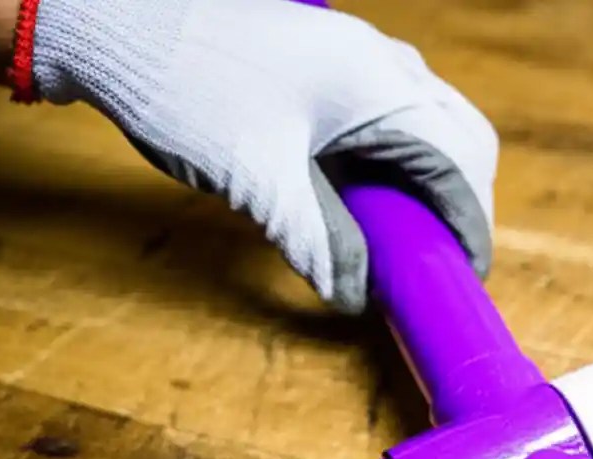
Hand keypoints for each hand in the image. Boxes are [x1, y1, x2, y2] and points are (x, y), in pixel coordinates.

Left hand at [4, 0, 497, 313]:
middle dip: (463, 200)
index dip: (471, 227)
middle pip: (463, 139)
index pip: (460, 166)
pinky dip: (401, 156)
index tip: (464, 276)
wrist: (121, 26)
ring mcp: (363, 56)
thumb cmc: (192, 92)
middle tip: (440, 256)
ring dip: (432, 178)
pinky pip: (397, 111)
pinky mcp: (335, 61)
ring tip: (407, 231)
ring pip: (434, 122)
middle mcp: (388, 65)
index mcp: (384, 89)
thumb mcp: (261, 184)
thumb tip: (354, 297)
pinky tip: (369, 191)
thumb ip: (318, 243)